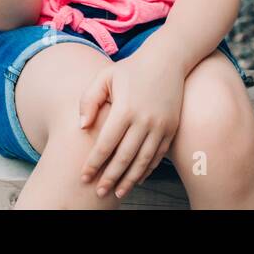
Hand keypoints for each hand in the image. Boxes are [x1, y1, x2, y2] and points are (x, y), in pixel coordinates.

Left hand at [77, 49, 185, 199]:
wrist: (167, 60)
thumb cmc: (130, 69)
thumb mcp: (104, 77)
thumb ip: (89, 100)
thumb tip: (82, 127)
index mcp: (125, 109)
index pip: (106, 144)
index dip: (94, 163)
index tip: (84, 177)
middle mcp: (144, 120)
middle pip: (124, 157)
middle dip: (110, 178)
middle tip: (99, 192)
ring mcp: (160, 126)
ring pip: (143, 161)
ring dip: (130, 180)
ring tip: (118, 193)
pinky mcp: (171, 128)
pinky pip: (158, 155)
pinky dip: (147, 170)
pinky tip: (137, 178)